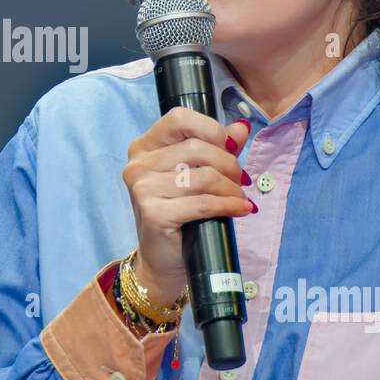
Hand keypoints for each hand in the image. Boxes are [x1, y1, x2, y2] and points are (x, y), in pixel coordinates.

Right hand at [121, 106, 254, 305]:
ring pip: (204, 177)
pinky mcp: (154, 213)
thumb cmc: (179, 215)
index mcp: (143, 147)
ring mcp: (142, 189)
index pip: (179, 118)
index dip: (211, 129)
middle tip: (240, 181)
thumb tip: (241, 127)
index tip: (230, 148)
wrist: (162, 261)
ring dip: (231, 189)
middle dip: (229, 164)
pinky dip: (228, 206)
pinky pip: (203, 203)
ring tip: (239, 198)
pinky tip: (240, 209)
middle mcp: (138, 164)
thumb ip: (216, 148)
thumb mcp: (195, 175)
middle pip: (197, 148)